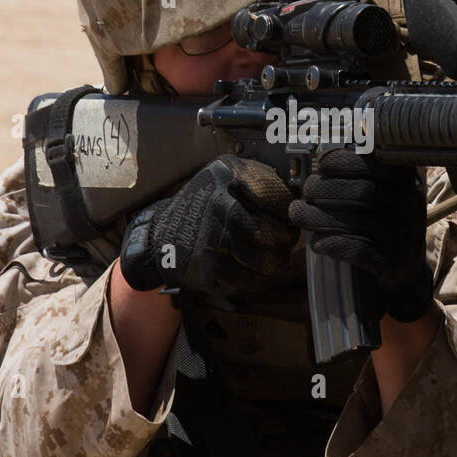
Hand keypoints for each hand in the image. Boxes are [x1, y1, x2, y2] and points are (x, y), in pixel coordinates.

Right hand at [119, 156, 296, 295]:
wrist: (161, 236)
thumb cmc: (202, 204)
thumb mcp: (223, 174)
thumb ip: (257, 178)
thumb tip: (296, 196)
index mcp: (228, 178)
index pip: (279, 197)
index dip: (289, 210)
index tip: (288, 214)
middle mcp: (222, 207)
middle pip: (279, 235)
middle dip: (286, 241)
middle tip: (283, 240)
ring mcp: (216, 241)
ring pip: (270, 262)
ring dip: (275, 262)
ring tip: (271, 255)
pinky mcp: (212, 270)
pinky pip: (254, 282)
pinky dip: (260, 279)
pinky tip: (255, 270)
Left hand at [288, 147, 433, 321]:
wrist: (404, 272)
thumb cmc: (381, 224)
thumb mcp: (382, 193)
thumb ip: (360, 174)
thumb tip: (319, 157)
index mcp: (406, 181)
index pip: (376, 164)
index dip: (344, 161)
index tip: (322, 164)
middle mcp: (409, 205)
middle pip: (362, 192)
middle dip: (325, 189)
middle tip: (306, 191)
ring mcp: (403, 235)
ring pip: (355, 220)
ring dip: (318, 217)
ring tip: (298, 214)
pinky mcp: (392, 263)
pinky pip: (358, 250)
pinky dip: (334, 245)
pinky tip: (319, 243)